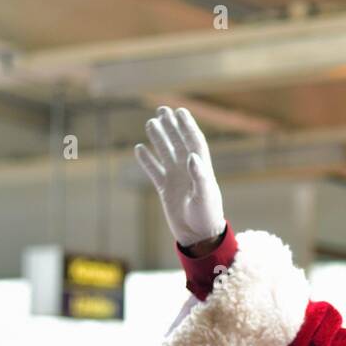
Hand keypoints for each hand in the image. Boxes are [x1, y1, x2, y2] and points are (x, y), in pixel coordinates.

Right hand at [134, 106, 225, 249]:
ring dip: (159, 139)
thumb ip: (200, 176)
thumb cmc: (207, 216)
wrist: (198, 236)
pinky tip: (139, 149)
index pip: (194, 141)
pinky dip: (147, 161)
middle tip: (162, 109)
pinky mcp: (165, 189)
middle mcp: (188, 170)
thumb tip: (191, 156)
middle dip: (172, 126)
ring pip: (165, 153)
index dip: (188, 126)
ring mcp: (176, 178)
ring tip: (150, 123)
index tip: (180, 111)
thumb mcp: (205, 196)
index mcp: (201, 168)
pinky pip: (154, 171)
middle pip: (179, 142)